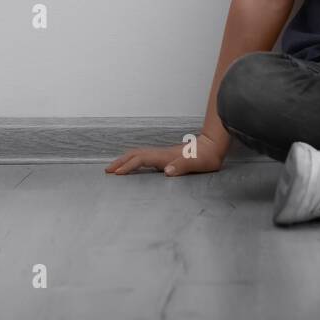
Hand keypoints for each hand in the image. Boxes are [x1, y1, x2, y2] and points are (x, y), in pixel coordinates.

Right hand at [105, 134, 226, 175]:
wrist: (213, 146)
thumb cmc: (207, 157)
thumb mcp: (198, 164)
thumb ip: (183, 166)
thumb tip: (167, 171)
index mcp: (166, 157)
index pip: (141, 160)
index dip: (128, 166)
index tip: (116, 174)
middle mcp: (162, 154)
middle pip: (135, 155)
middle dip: (120, 162)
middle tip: (107, 171)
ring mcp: (163, 154)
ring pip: (139, 155)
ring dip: (125, 160)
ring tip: (115, 168)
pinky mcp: (166, 156)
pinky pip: (145, 157)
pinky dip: (134, 161)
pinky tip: (134, 166)